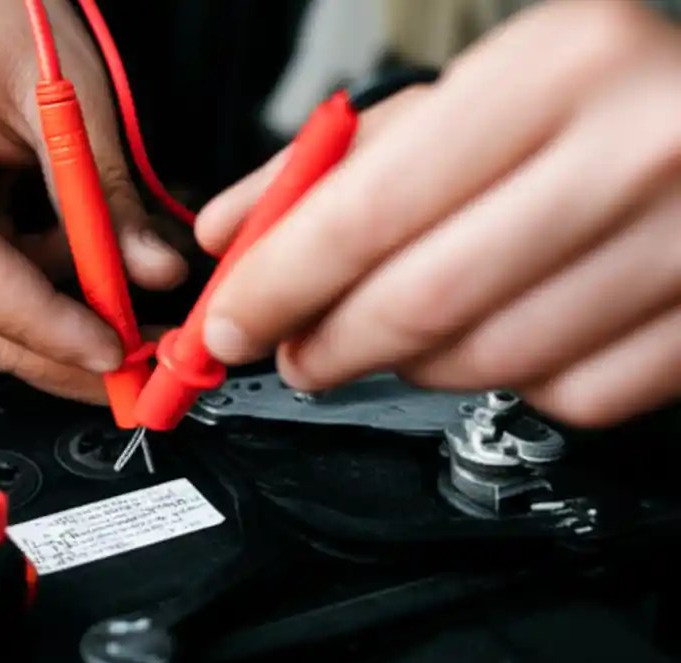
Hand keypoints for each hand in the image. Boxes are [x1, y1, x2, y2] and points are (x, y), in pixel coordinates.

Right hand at [0, 0, 184, 402]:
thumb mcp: (61, 96)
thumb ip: (104, 194)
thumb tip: (153, 271)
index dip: (39, 320)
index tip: (109, 345)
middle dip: (53, 346)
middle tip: (133, 358)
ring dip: (46, 327)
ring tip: (118, 301)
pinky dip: (28, 303)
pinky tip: (73, 280)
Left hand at [195, 0, 680, 427]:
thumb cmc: (603, 94)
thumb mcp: (472, 91)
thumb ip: (341, 160)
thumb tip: (235, 231)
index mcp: (557, 71)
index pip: (369, 213)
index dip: (278, 285)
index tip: (229, 322)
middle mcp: (631, 154)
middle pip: (421, 304)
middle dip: (328, 345)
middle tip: (295, 351)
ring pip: (487, 362)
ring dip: (411, 364)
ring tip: (396, 331)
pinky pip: (567, 394)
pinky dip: (510, 379)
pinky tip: (505, 326)